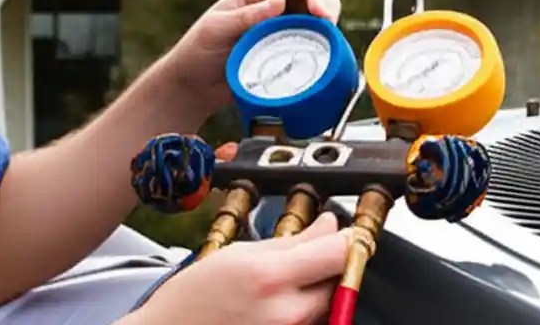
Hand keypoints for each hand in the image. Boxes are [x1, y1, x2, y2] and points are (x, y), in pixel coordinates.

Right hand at [130, 212, 349, 324]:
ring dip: (314, 291)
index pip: (337, 252)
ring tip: (275, 288)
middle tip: (298, 261)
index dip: (345, 238)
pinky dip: (303, 312)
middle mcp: (286, 313)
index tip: (343, 233)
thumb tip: (330, 225)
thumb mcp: (239, 254)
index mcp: (270, 278)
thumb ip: (292, 241)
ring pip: (327, 304)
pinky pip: (312, 323)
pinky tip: (273, 307)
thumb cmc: (194, 297)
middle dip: (325, 267)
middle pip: (337, 281)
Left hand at [167, 0, 343, 113]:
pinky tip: (325, 57)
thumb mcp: (219, 27)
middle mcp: (272, 8)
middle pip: (311, 0)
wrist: (192, 86)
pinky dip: (320, 50)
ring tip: (332, 40)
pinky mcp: (283, 56)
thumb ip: (248, 15)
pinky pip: (308, 49)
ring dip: (327, 29)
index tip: (320, 11)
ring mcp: (279, 32)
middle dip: (327, 7)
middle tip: (330, 23)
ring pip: (314, 24)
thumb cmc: (198, 50)